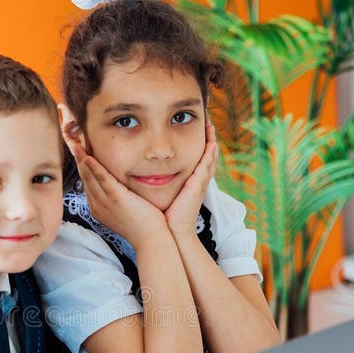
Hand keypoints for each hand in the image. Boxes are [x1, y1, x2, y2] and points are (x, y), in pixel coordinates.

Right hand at [71, 142, 166, 246]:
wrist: (150, 240)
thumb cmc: (143, 227)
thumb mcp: (126, 213)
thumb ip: (120, 200)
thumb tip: (122, 190)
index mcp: (99, 208)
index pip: (88, 183)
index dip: (82, 167)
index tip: (79, 153)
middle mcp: (98, 205)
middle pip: (84, 178)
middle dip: (78, 160)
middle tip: (72, 143)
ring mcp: (105, 202)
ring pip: (89, 176)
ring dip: (81, 159)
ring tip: (76, 144)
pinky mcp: (116, 198)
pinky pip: (101, 178)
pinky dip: (93, 166)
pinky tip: (87, 155)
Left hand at [164, 119, 217, 238]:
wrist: (172, 232)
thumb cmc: (164, 217)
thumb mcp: (161, 195)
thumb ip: (155, 184)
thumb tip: (142, 175)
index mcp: (190, 182)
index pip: (197, 159)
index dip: (198, 145)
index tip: (194, 130)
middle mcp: (198, 180)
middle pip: (207, 154)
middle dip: (208, 137)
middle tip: (207, 120)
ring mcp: (200, 181)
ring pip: (210, 156)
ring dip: (211, 139)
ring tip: (210, 123)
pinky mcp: (199, 183)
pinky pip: (207, 163)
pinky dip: (210, 150)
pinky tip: (209, 138)